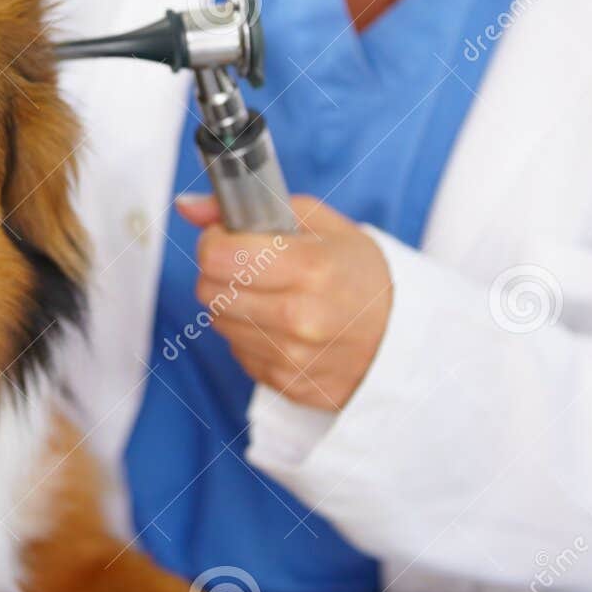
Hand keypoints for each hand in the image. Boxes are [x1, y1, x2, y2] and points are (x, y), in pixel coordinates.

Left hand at [176, 193, 392, 411]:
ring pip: (219, 322)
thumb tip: (187, 207)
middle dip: (220, 272)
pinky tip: (281, 327)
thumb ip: (249, 208)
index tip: (229, 238)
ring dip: (234, 305)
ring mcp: (293, 357)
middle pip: (210, 291)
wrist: (403, 337)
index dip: (214, 241)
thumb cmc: (360, 274)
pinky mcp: (288, 385)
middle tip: (250, 266)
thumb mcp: (319, 223)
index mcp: (310, 268)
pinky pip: (239, 352)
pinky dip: (251, 336)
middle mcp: (299, 317)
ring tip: (272, 296)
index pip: (217, 256)